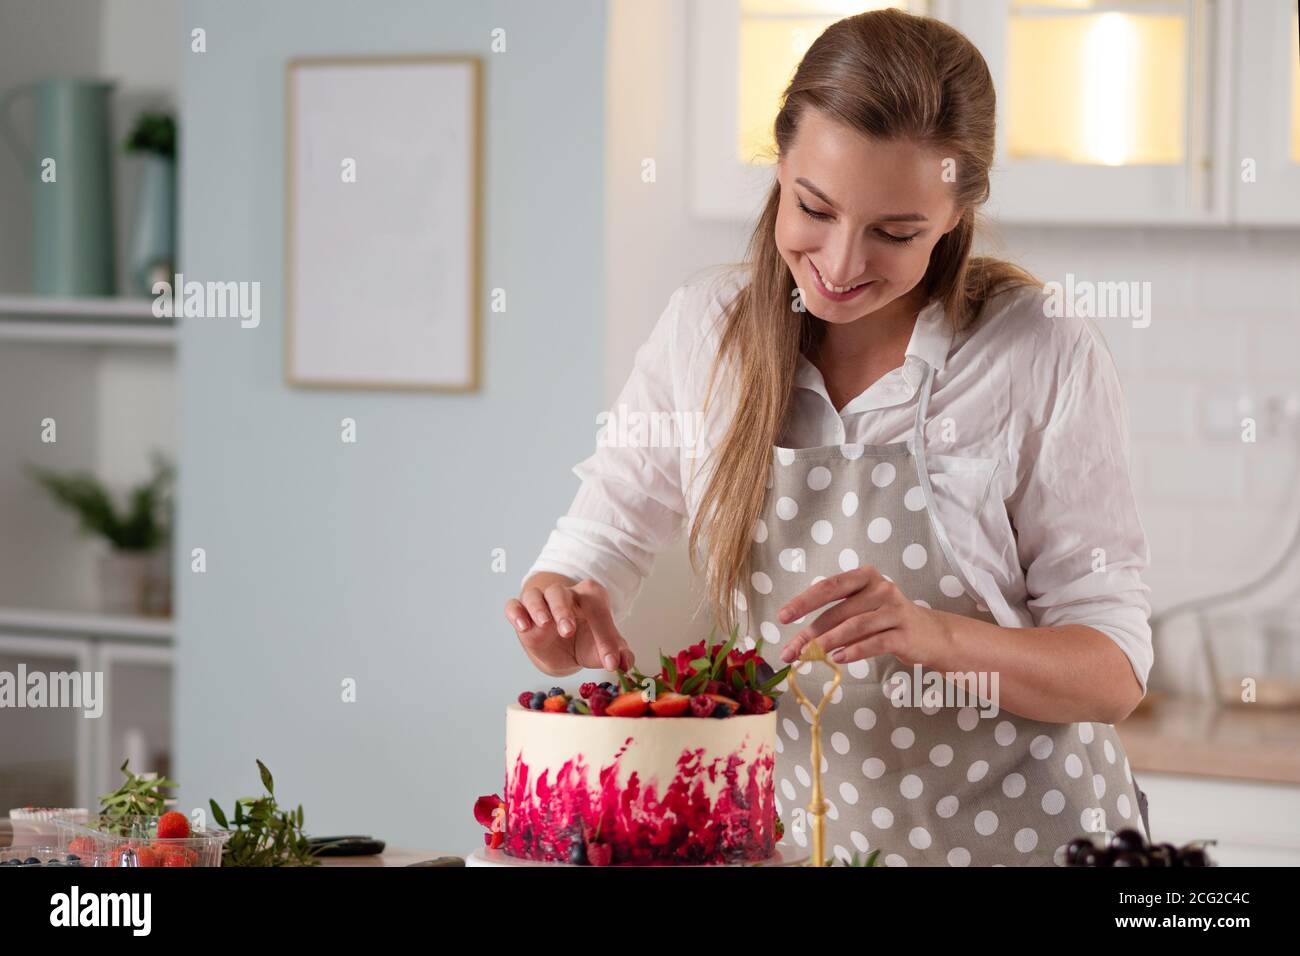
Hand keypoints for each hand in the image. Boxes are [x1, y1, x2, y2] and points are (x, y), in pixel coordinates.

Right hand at [505, 574, 634, 676]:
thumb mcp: (602, 648)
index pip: (597, 610)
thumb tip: (624, 663)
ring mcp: (540, 602)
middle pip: (560, 593)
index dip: (605, 637)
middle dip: (563, 610)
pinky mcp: (521, 613)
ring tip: (545, 624)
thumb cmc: (585, 642)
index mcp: (590, 598)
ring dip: (538, 608)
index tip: (610, 662)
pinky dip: (516, 613)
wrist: (562, 650)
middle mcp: (564, 594)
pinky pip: (514, 606)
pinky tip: (523, 626)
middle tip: (568, 630)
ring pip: (535, 595)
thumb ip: (617, 653)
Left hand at [776, 568, 952, 667]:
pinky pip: (874, 642)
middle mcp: (881, 588)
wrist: (932, 635)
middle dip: (810, 633)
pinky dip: (853, 651)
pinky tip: (838, 659)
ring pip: (854, 626)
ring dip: (827, 643)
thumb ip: (837, 617)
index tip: (782, 617)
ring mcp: (895, 610)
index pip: (829, 587)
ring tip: (810, 657)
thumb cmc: (888, 621)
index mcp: (865, 577)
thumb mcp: (863, 611)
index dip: (803, 601)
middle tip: (791, 651)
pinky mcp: (905, 633)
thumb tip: (801, 639)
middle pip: (837, 611)